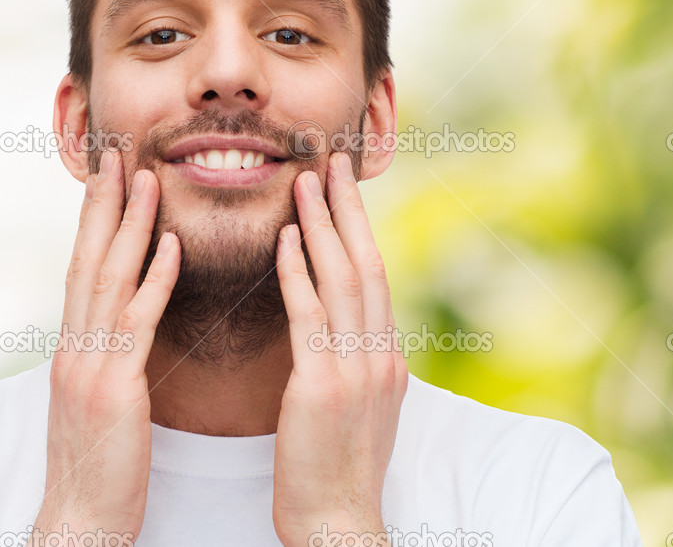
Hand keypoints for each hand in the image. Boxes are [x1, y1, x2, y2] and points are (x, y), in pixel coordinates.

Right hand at [33, 147, 179, 544]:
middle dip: (106, 204)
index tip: (113, 176)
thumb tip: (130, 316)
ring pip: (109, 277)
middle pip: (90, 258)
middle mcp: (76, 345)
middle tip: (121, 154)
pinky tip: (172, 245)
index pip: (86, 267)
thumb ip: (113, 352)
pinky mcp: (112, 389)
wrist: (82, 520)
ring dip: (131, 224)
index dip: (99, 219)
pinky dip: (154, 279)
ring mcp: (89, 364)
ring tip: (147, 178)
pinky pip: (136, 322)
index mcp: (77, 346)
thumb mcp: (103, 396)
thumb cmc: (104, 461)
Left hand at [272, 152, 407, 546]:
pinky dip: (299, 272)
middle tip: (333, 162)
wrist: (338, 522)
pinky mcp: (324, 385)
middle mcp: (381, 353)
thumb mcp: (366, 406)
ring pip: (344, 278)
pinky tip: (284, 239)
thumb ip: (365, 361)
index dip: (360, 229)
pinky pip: (311, 316)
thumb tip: (365, 330)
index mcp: (388, 355)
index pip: (376, 275)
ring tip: (308, 181)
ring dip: (324, 225)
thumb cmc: (340, 468)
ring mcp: (357, 367)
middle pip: (368, 262)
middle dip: (349, 210)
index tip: (345, 191)